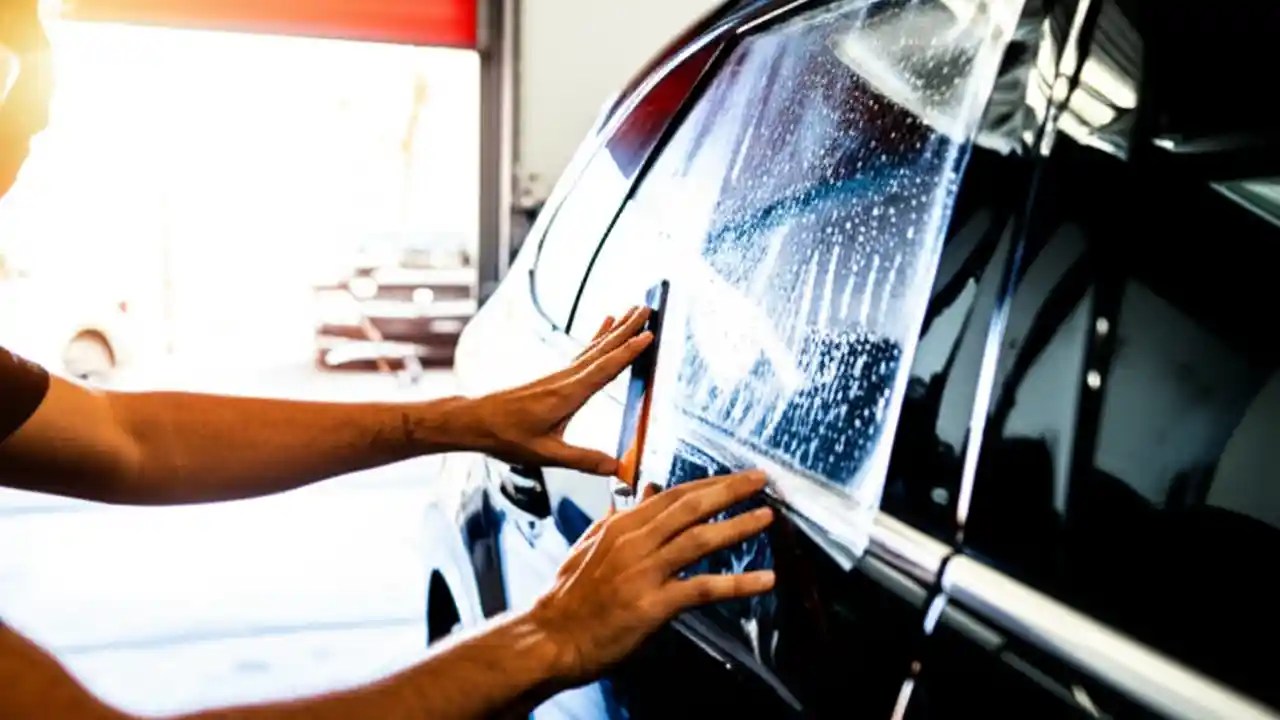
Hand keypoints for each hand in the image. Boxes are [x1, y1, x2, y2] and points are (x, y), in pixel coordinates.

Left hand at [460, 307, 652, 474]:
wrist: (474, 421)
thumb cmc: (506, 437)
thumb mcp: (547, 454)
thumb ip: (584, 460)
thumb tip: (617, 468)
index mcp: (567, 394)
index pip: (605, 369)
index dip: (629, 352)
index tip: (649, 334)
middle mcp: (566, 379)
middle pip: (603, 349)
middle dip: (627, 329)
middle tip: (648, 309)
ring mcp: (559, 375)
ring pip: (594, 347)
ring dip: (616, 329)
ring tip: (633, 311)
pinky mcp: (554, 377)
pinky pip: (584, 352)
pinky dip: (597, 338)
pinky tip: (603, 328)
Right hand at [527, 471, 775, 685]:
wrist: (551, 638)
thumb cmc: (570, 596)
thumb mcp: (592, 545)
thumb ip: (622, 517)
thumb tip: (646, 489)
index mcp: (621, 525)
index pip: (673, 494)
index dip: (709, 483)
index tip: (736, 477)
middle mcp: (633, 542)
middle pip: (689, 506)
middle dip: (729, 490)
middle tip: (760, 480)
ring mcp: (643, 572)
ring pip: (699, 539)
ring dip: (737, 526)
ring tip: (766, 517)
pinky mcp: (652, 604)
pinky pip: (702, 588)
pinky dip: (737, 583)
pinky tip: (763, 580)